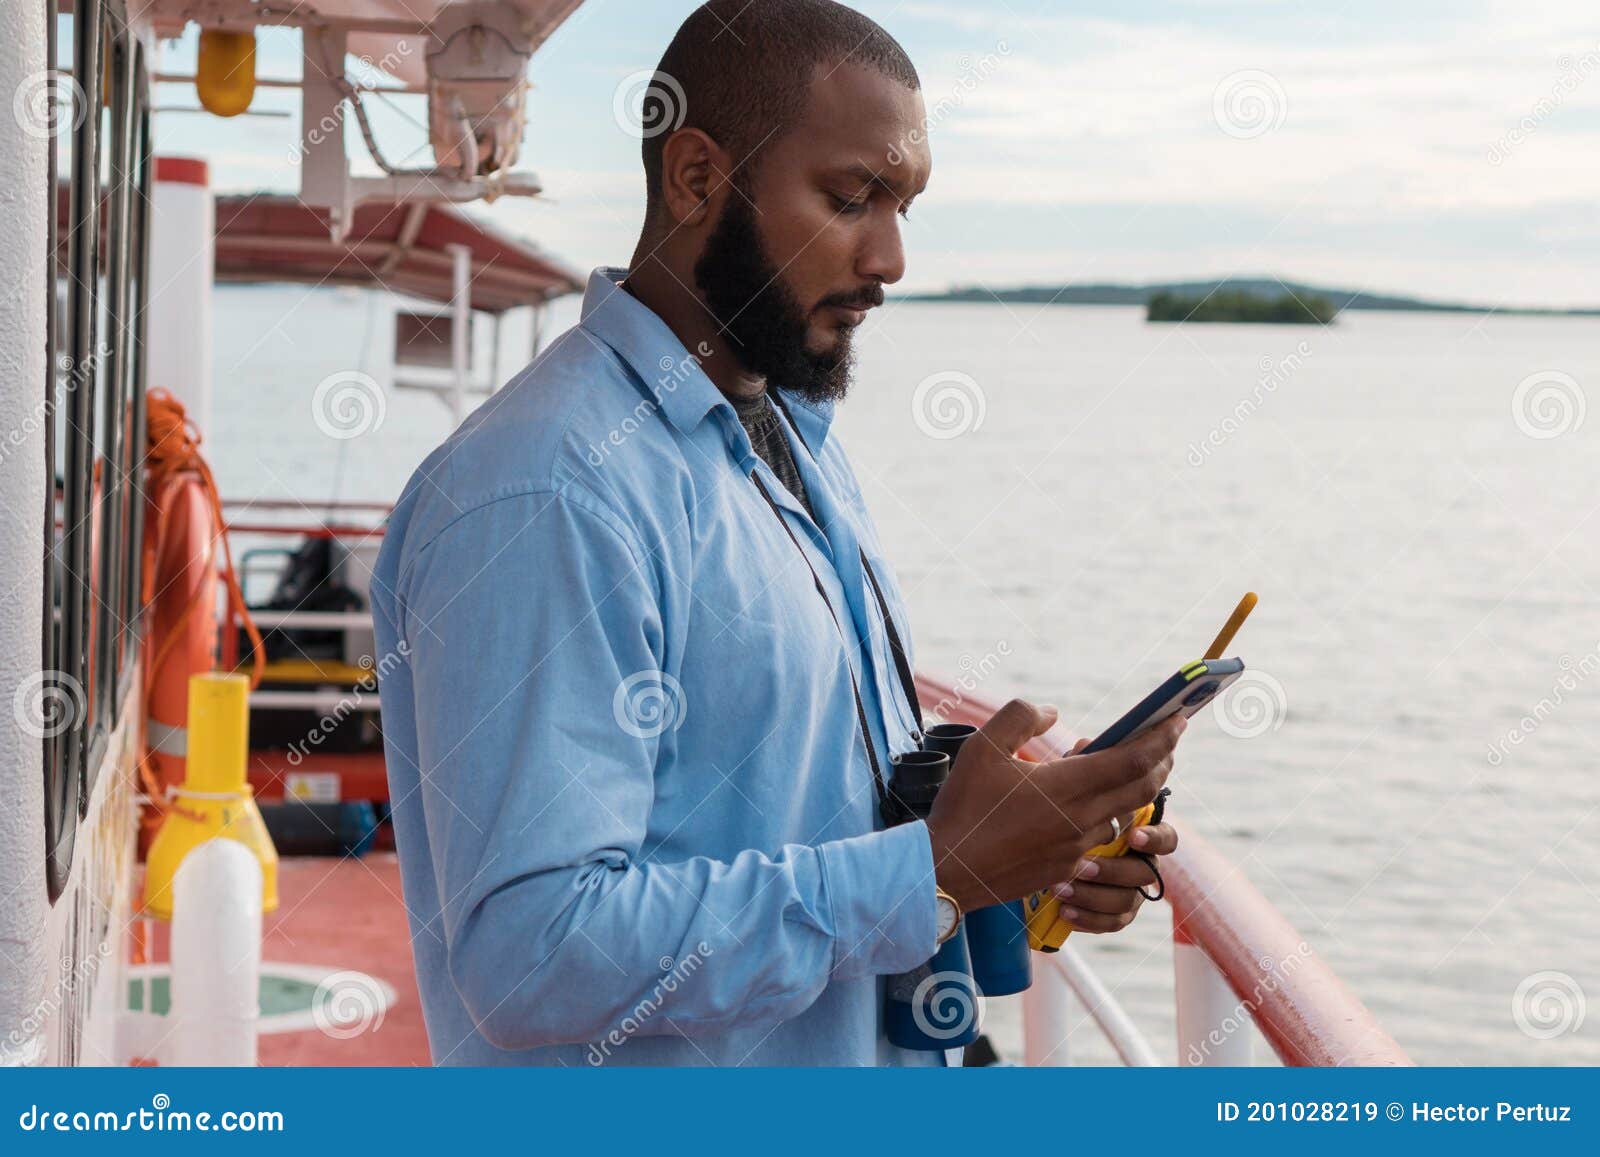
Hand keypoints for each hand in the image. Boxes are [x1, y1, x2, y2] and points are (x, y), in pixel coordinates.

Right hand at [924, 700, 1183, 912]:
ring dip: (1129, 788)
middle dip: (1163, 761)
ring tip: (1112, 765)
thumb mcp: (982, 747)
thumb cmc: (964, 808)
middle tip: (1166, 740)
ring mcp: (1078, 849)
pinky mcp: (1067, 869)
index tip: (1178, 720)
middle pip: (1143, 789)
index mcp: (1067, 787)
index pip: (1135, 760)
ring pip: (1122, 814)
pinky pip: (1099, 837)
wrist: (947, 871)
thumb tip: (1052, 713)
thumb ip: (1020, 717)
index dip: (1162, 738)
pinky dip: (1103, 814)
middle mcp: (1082, 819)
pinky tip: (1081, 804)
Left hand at [1047, 821, 1178, 932]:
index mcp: (1142, 838)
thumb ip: (1095, 815)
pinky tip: (1064, 910)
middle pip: (1144, 873)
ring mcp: (1134, 894)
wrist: (1049, 863)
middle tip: (1080, 866)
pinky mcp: (1119, 916)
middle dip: (1111, 871)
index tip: (1133, 837)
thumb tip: (1096, 803)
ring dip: (1091, 896)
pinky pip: (1111, 922)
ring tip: (1060, 889)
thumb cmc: (1068, 831)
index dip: (1155, 840)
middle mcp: (1143, 867)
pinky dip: (1086, 918)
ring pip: (1126, 900)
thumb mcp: (1081, 819)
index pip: (1166, 838)